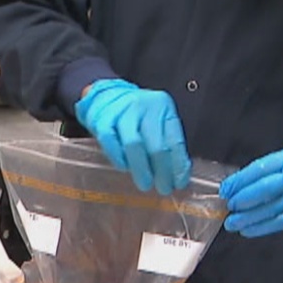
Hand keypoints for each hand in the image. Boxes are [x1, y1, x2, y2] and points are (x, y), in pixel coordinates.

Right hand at [75, 79, 190, 193]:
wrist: (106, 94)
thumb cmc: (136, 114)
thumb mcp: (156, 120)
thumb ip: (166, 142)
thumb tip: (178, 175)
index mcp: (162, 106)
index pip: (175, 140)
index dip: (178, 165)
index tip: (179, 183)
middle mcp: (144, 106)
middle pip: (156, 144)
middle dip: (162, 171)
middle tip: (163, 188)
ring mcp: (122, 111)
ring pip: (134, 144)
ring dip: (141, 168)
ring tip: (145, 184)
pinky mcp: (102, 118)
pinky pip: (110, 142)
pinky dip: (118, 158)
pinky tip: (124, 168)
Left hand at [220, 148, 282, 238]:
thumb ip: (263, 174)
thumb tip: (233, 187)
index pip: (261, 168)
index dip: (240, 180)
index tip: (226, 189)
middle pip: (266, 187)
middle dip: (243, 198)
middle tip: (229, 205)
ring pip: (270, 208)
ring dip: (248, 217)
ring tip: (232, 223)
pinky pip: (277, 222)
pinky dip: (259, 227)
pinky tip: (247, 230)